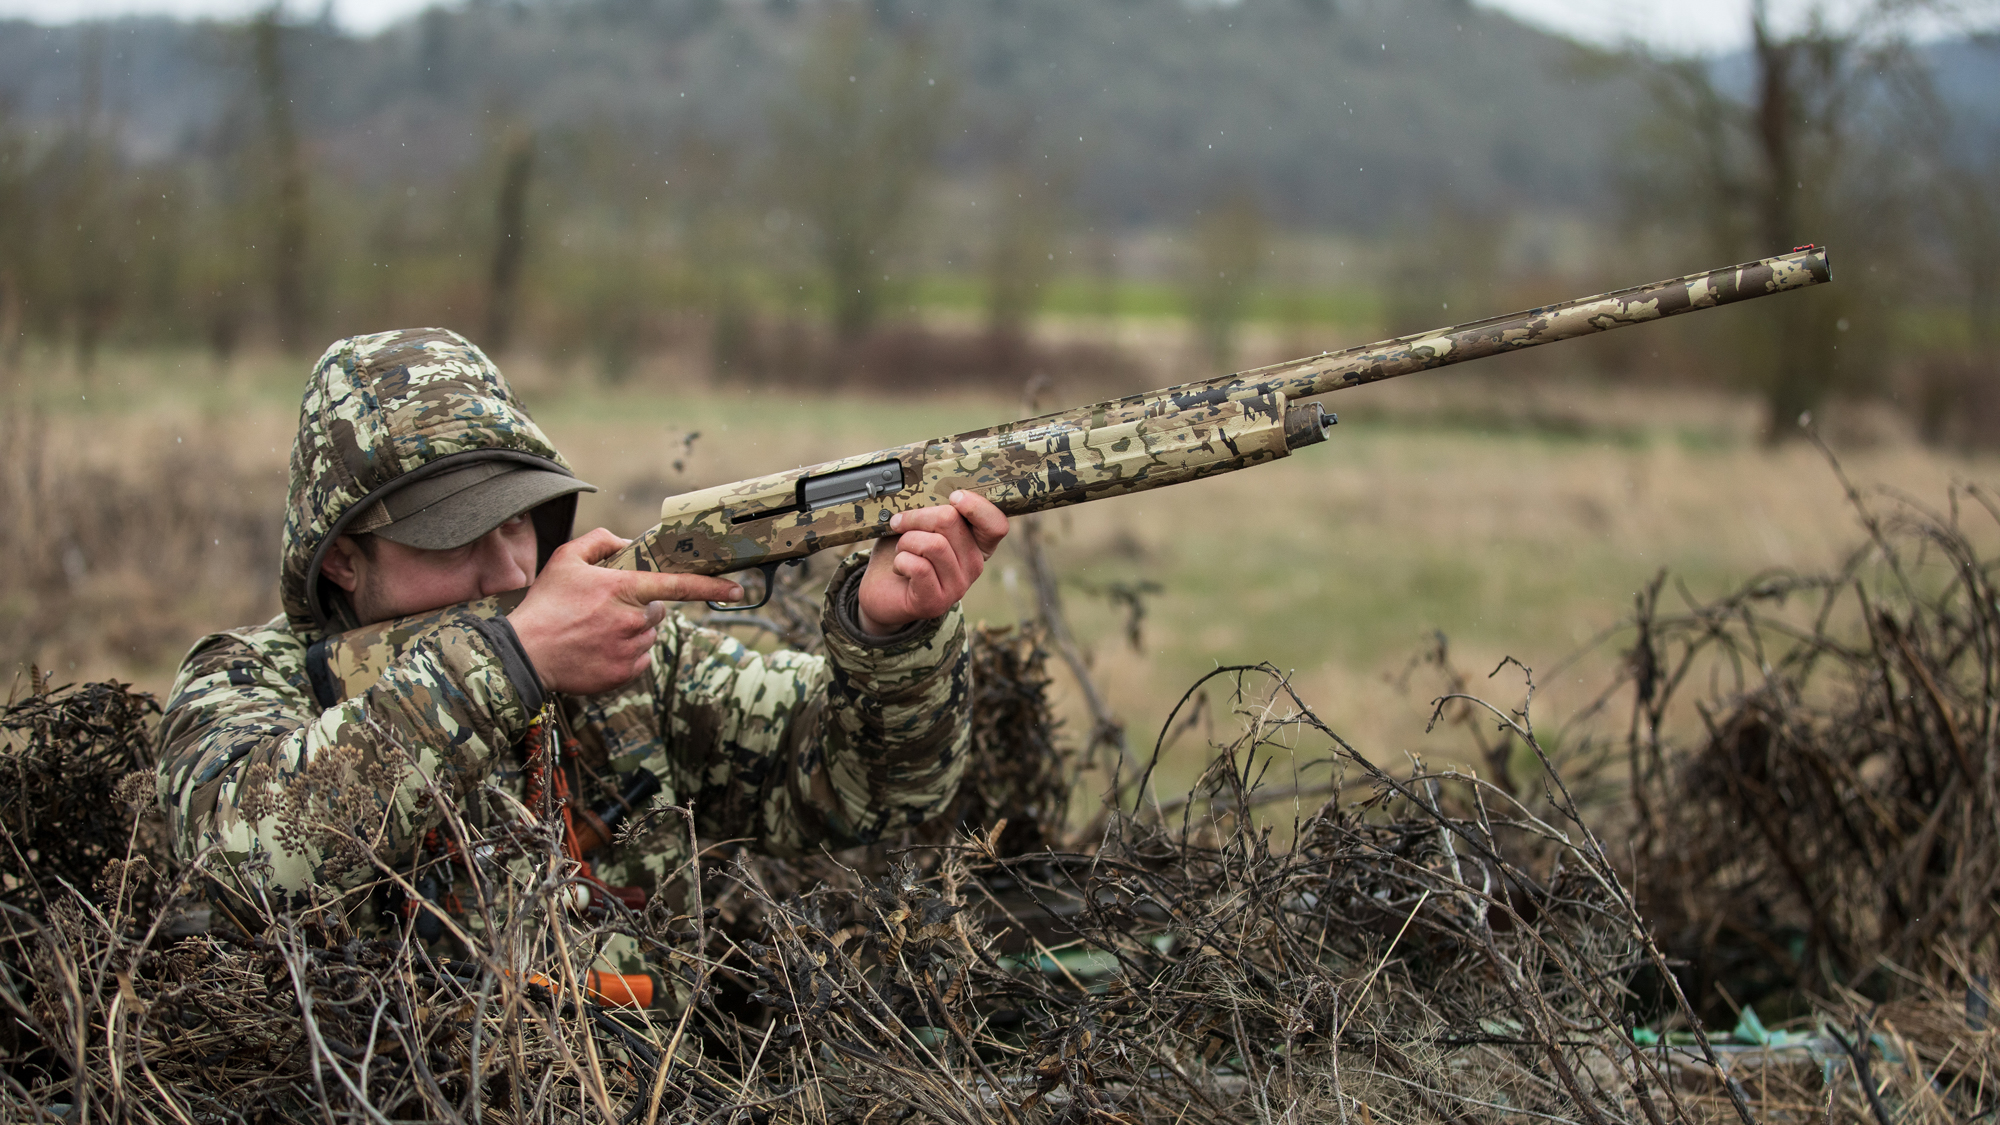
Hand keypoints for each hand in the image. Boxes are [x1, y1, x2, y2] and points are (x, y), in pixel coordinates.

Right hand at [508, 528, 741, 694]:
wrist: (526, 655)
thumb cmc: (545, 605)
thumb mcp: (565, 560)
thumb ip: (599, 542)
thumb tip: (626, 543)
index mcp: (623, 589)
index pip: (679, 585)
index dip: (712, 587)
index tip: (738, 589)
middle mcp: (633, 620)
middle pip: (658, 610)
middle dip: (640, 606)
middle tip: (605, 609)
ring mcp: (631, 649)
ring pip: (648, 634)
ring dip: (631, 629)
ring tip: (595, 630)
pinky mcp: (626, 673)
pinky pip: (640, 657)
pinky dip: (626, 652)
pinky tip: (598, 648)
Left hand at [857, 491, 1008, 636]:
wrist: (881, 590)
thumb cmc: (904, 552)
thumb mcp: (921, 525)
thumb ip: (933, 510)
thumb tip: (928, 487)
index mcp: (977, 544)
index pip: (996, 525)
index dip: (976, 506)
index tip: (953, 497)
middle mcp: (974, 566)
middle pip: (951, 521)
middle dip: (917, 517)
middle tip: (900, 524)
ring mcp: (958, 587)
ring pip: (934, 544)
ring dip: (906, 541)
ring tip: (902, 549)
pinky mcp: (936, 602)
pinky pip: (919, 567)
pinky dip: (900, 560)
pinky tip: (899, 567)